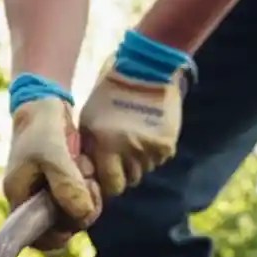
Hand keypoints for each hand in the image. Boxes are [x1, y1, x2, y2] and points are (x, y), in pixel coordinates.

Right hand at [3, 97, 101, 250]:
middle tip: (90, 186)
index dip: (55, 238)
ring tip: (86, 168)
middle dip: (80, 211)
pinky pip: (82, 197)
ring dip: (87, 196)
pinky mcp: (64, 184)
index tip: (75, 222)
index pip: (34, 237)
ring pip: (75, 213)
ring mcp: (50, 193)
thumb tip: (83, 215)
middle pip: (61, 226)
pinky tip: (87, 166)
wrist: (45, 104)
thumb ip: (67, 185)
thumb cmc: (42, 128)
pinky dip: (90, 186)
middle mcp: (34, 200)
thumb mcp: (53, 154)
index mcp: (20, 197)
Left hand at [78, 60, 184, 197]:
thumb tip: (91, 172)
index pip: (111, 186)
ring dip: (139, 163)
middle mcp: (129, 152)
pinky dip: (153, 153)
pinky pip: (158, 160)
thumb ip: (90, 148)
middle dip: (124, 174)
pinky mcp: (167, 145)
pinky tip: (147, 135)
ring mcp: (150, 150)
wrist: (147, 71)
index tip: (108, 176)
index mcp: (107, 146)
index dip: (109, 183)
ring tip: (135, 142)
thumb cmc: (109, 94)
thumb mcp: (89, 120)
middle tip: (121, 159)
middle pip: (130, 182)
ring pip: (145, 171)